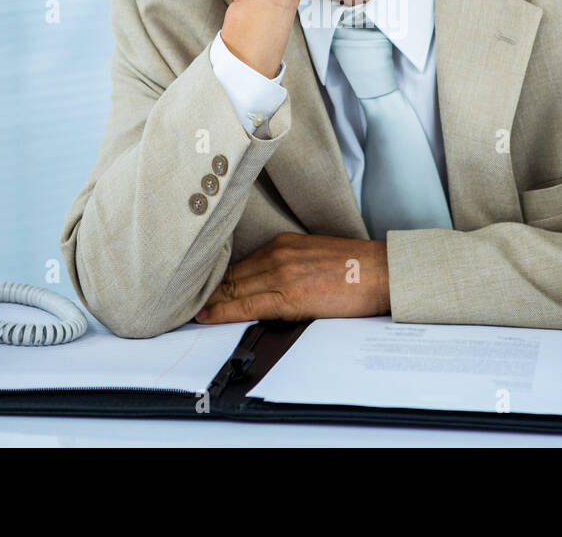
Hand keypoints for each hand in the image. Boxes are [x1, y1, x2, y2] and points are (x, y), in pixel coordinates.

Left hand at [194, 233, 390, 323]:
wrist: (383, 272)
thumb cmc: (356, 268)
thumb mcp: (314, 257)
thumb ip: (288, 266)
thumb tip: (266, 285)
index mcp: (283, 244)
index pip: (239, 265)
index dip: (214, 280)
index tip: (196, 289)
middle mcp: (278, 254)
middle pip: (231, 276)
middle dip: (205, 291)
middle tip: (178, 302)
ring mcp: (282, 272)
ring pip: (234, 289)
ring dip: (209, 303)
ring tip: (187, 312)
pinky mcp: (290, 293)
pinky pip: (248, 305)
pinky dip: (224, 312)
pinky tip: (208, 317)